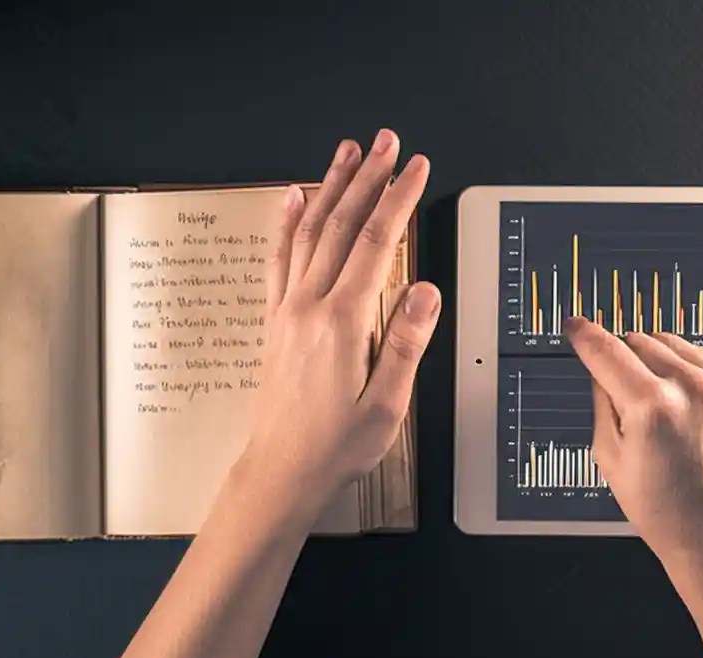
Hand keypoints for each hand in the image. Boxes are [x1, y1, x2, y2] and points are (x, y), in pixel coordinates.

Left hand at [235, 129, 438, 518]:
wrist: (281, 471)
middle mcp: (310, 307)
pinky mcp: (276, 320)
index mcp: (343, 324)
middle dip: (368, 178)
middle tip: (387, 142)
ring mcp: (289, 310)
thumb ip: (407, 344)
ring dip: (330, 187)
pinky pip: (279, 258)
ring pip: (309, 232)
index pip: (376, 245)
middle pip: (341, 226)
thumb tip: (426, 290)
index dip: (398, 200)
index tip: (416, 168)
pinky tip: (293, 197)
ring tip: (347, 152)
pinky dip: (287, 222)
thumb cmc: (335, 446)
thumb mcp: (386, 405)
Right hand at [564, 320, 702, 568]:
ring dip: (659, 363)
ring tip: (661, 409)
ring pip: (676, 345)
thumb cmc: (666, 512)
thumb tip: (599, 364)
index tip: (575, 325)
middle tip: (627, 399)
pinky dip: (692, 373)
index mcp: (653, 407)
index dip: (584, 335)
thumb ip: (601, 401)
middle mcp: (695, 389)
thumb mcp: (610, 459)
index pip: (607, 351)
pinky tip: (690, 409)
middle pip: (641, 341)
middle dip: (624, 359)